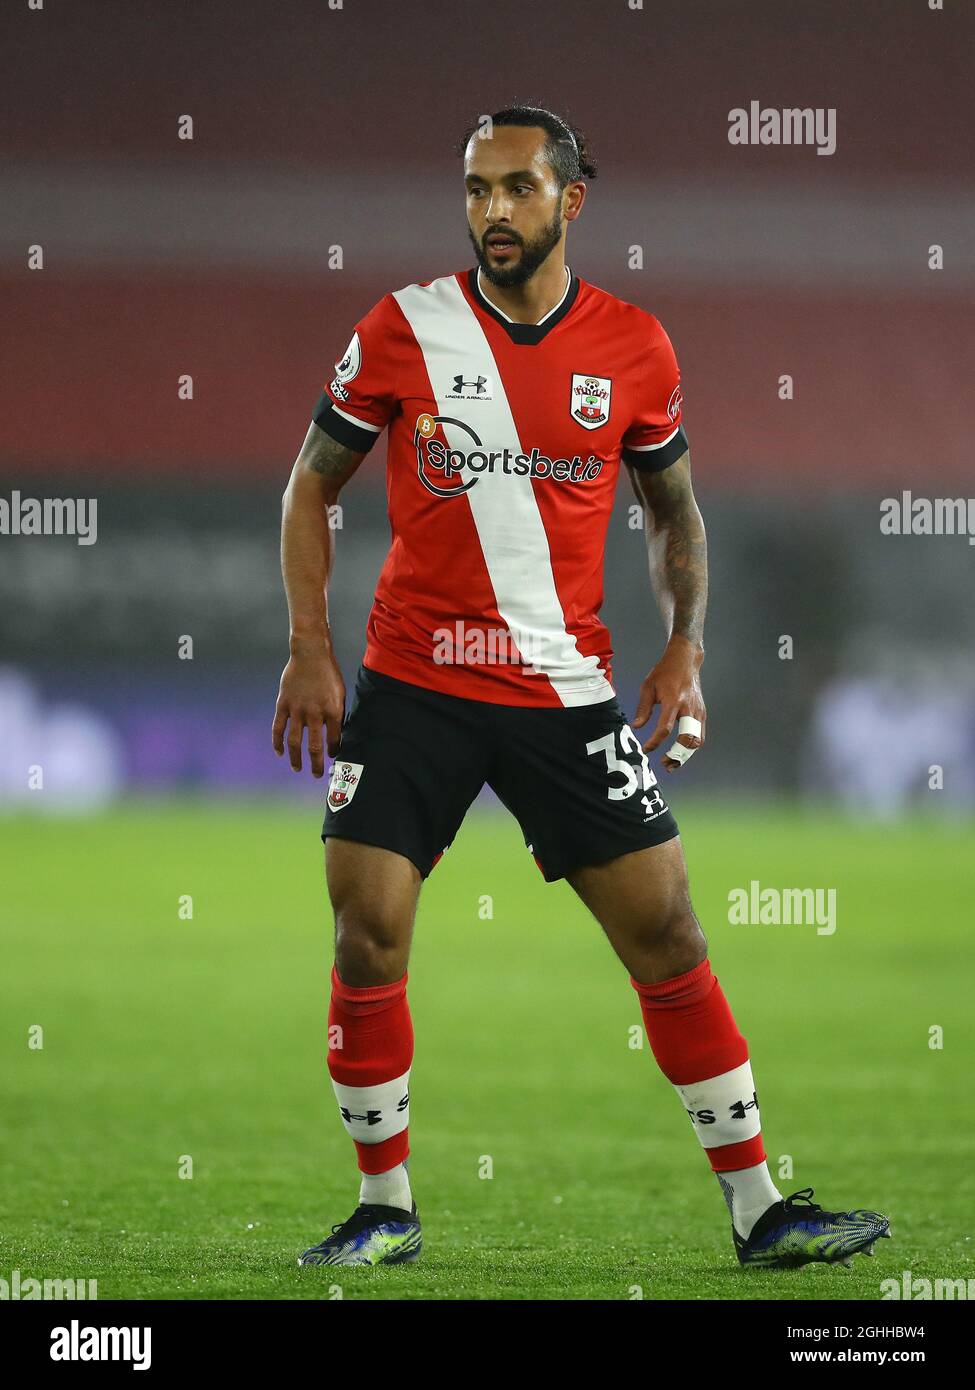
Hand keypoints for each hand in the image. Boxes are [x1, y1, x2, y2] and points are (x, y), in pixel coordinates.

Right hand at [272, 644, 345, 776]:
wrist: (310, 653)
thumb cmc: (329, 674)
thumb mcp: (340, 693)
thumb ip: (336, 714)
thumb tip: (335, 735)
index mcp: (333, 710)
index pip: (334, 740)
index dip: (333, 751)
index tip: (332, 756)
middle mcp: (315, 712)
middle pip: (314, 746)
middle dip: (316, 764)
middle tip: (315, 775)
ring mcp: (297, 709)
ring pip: (294, 741)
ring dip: (296, 758)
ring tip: (297, 768)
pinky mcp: (283, 704)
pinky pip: (278, 728)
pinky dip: (277, 742)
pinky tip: (279, 753)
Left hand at [632, 635, 705, 770]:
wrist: (685, 661)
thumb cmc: (664, 672)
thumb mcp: (648, 687)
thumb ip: (643, 709)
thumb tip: (637, 727)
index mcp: (673, 701)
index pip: (665, 728)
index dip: (655, 742)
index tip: (646, 750)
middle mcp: (688, 708)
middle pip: (687, 739)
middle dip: (677, 755)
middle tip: (665, 764)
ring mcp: (698, 711)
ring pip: (697, 740)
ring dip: (686, 754)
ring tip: (673, 762)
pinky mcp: (702, 713)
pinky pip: (700, 735)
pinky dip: (691, 746)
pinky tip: (681, 751)